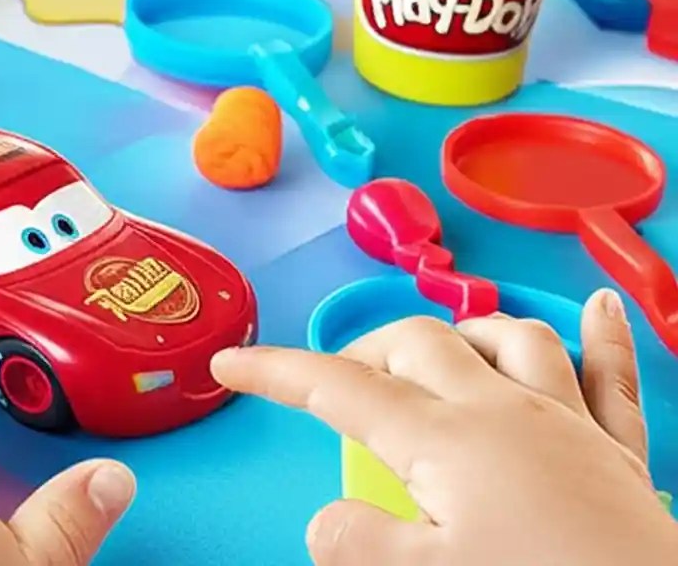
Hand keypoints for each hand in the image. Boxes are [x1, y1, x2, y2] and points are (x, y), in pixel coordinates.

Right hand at [212, 289, 677, 565]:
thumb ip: (357, 543)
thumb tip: (325, 520)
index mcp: (446, 440)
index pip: (340, 390)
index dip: (278, 372)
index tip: (233, 364)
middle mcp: (503, 411)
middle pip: (418, 343)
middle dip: (364, 350)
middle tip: (332, 384)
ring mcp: (566, 422)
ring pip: (508, 338)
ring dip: (461, 332)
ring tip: (434, 351)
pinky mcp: (616, 451)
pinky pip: (611, 375)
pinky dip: (603, 337)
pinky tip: (599, 307)